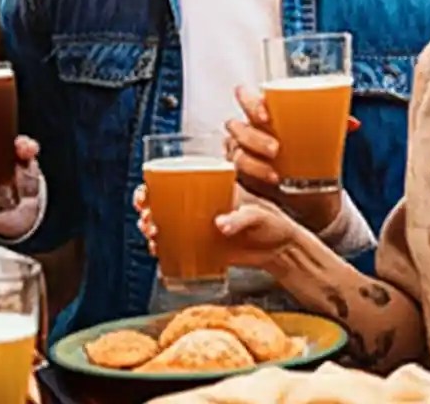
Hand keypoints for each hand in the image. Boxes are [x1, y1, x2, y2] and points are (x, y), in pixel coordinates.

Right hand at [134, 184, 310, 270]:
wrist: (283, 251)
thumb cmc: (275, 224)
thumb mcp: (261, 215)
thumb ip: (242, 218)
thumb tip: (220, 225)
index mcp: (215, 188)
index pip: (179, 177)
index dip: (156, 182)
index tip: (147, 191)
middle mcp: (203, 204)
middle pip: (165, 199)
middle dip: (147, 206)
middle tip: (146, 216)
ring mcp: (201, 225)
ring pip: (166, 221)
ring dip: (151, 225)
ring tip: (151, 232)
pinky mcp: (203, 246)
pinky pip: (176, 244)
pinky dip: (163, 246)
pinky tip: (157, 249)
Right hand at [224, 86, 359, 189]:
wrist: (309, 189)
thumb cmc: (309, 152)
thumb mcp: (322, 137)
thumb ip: (335, 125)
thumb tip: (352, 123)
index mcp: (264, 113)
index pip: (245, 98)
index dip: (249, 103)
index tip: (265, 115)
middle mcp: (248, 130)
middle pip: (237, 126)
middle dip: (254, 138)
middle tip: (276, 149)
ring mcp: (242, 152)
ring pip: (236, 152)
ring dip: (254, 164)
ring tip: (275, 175)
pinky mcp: (242, 174)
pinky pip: (237, 173)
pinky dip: (253, 178)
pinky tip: (269, 183)